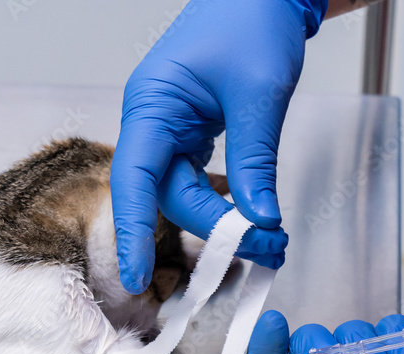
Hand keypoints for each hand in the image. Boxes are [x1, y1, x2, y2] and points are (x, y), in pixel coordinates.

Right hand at [112, 0, 327, 293]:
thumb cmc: (252, 21)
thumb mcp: (259, 93)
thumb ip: (255, 159)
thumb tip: (260, 220)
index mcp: (152, 104)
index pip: (133, 179)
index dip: (131, 231)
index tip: (138, 278)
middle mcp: (154, 121)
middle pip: (168, 195)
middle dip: (214, 229)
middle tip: (267, 249)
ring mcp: (172, 129)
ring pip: (186, 193)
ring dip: (225, 222)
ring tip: (272, 242)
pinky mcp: (193, 135)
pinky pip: (201, 181)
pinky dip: (228, 204)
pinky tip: (256, 219)